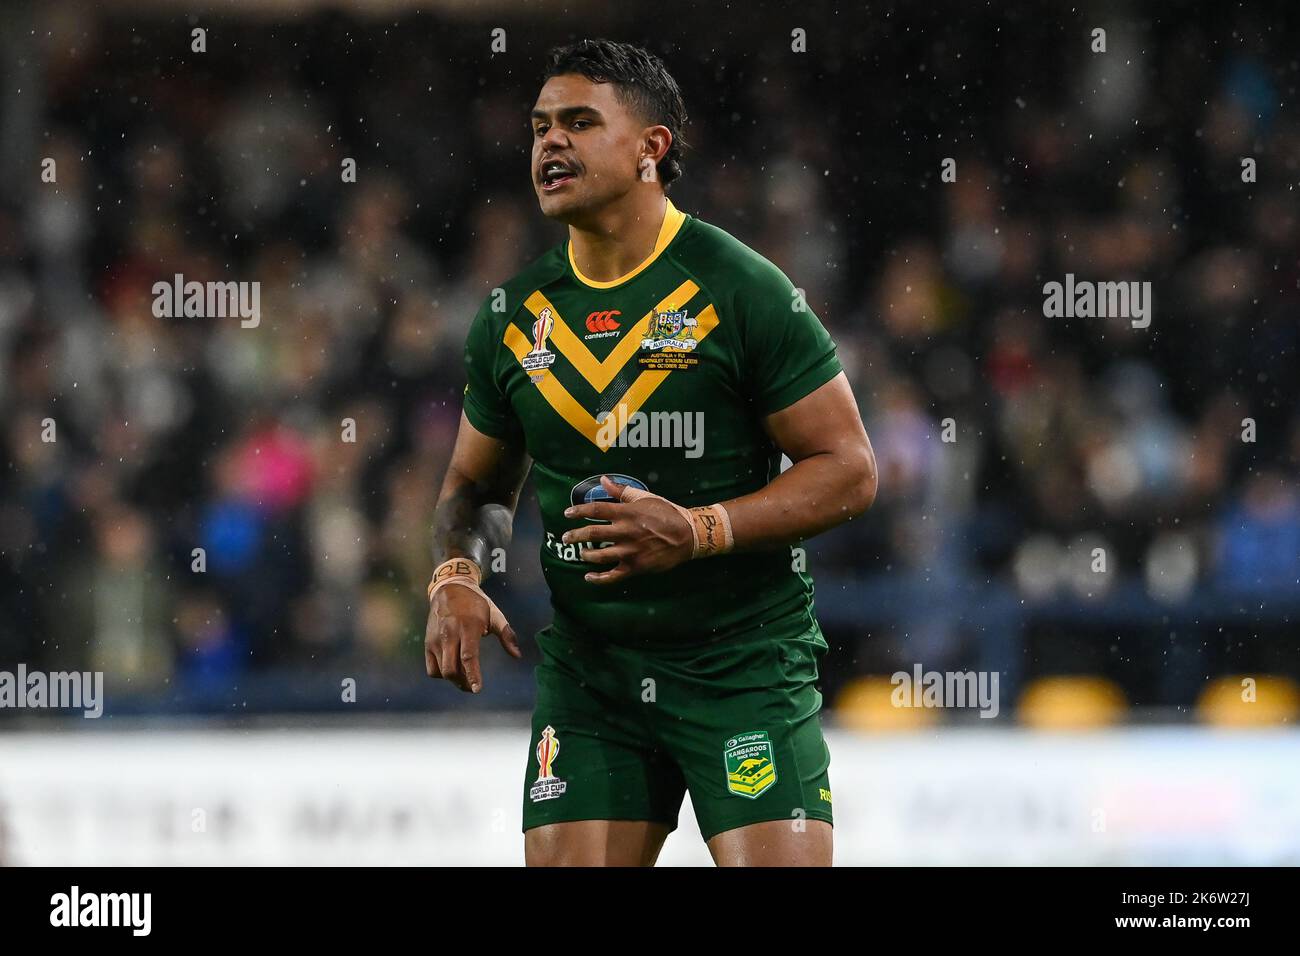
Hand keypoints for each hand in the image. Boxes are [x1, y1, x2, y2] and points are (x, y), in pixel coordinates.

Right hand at [424, 580, 520, 692]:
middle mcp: (449, 634)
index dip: (473, 675)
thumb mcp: (495, 615)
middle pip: (451, 669)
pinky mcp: (427, 643)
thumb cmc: (476, 604)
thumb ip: (507, 635)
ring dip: (454, 680)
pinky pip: (431, 668)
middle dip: (463, 683)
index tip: (478, 689)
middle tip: (473, 686)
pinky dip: (441, 674)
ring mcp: (435, 640)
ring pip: (442, 671)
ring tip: (464, 680)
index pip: (468, 657)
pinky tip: (452, 670)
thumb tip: (517, 655)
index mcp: (468, 627)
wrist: (449, 589)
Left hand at [561, 475, 693, 584]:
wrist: (688, 536)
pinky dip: (599, 578)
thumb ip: (622, 491)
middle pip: (593, 534)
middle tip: (565, 538)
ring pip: (600, 556)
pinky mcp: (636, 567)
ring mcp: (630, 551)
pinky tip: (588, 577)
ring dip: (585, 555)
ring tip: (580, 553)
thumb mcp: (645, 498)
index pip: (596, 510)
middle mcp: (626, 532)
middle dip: (575, 536)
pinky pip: (613, 576)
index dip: (578, 512)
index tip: (567, 514)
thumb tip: (603, 480)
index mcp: (627, 513)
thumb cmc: (666, 514)